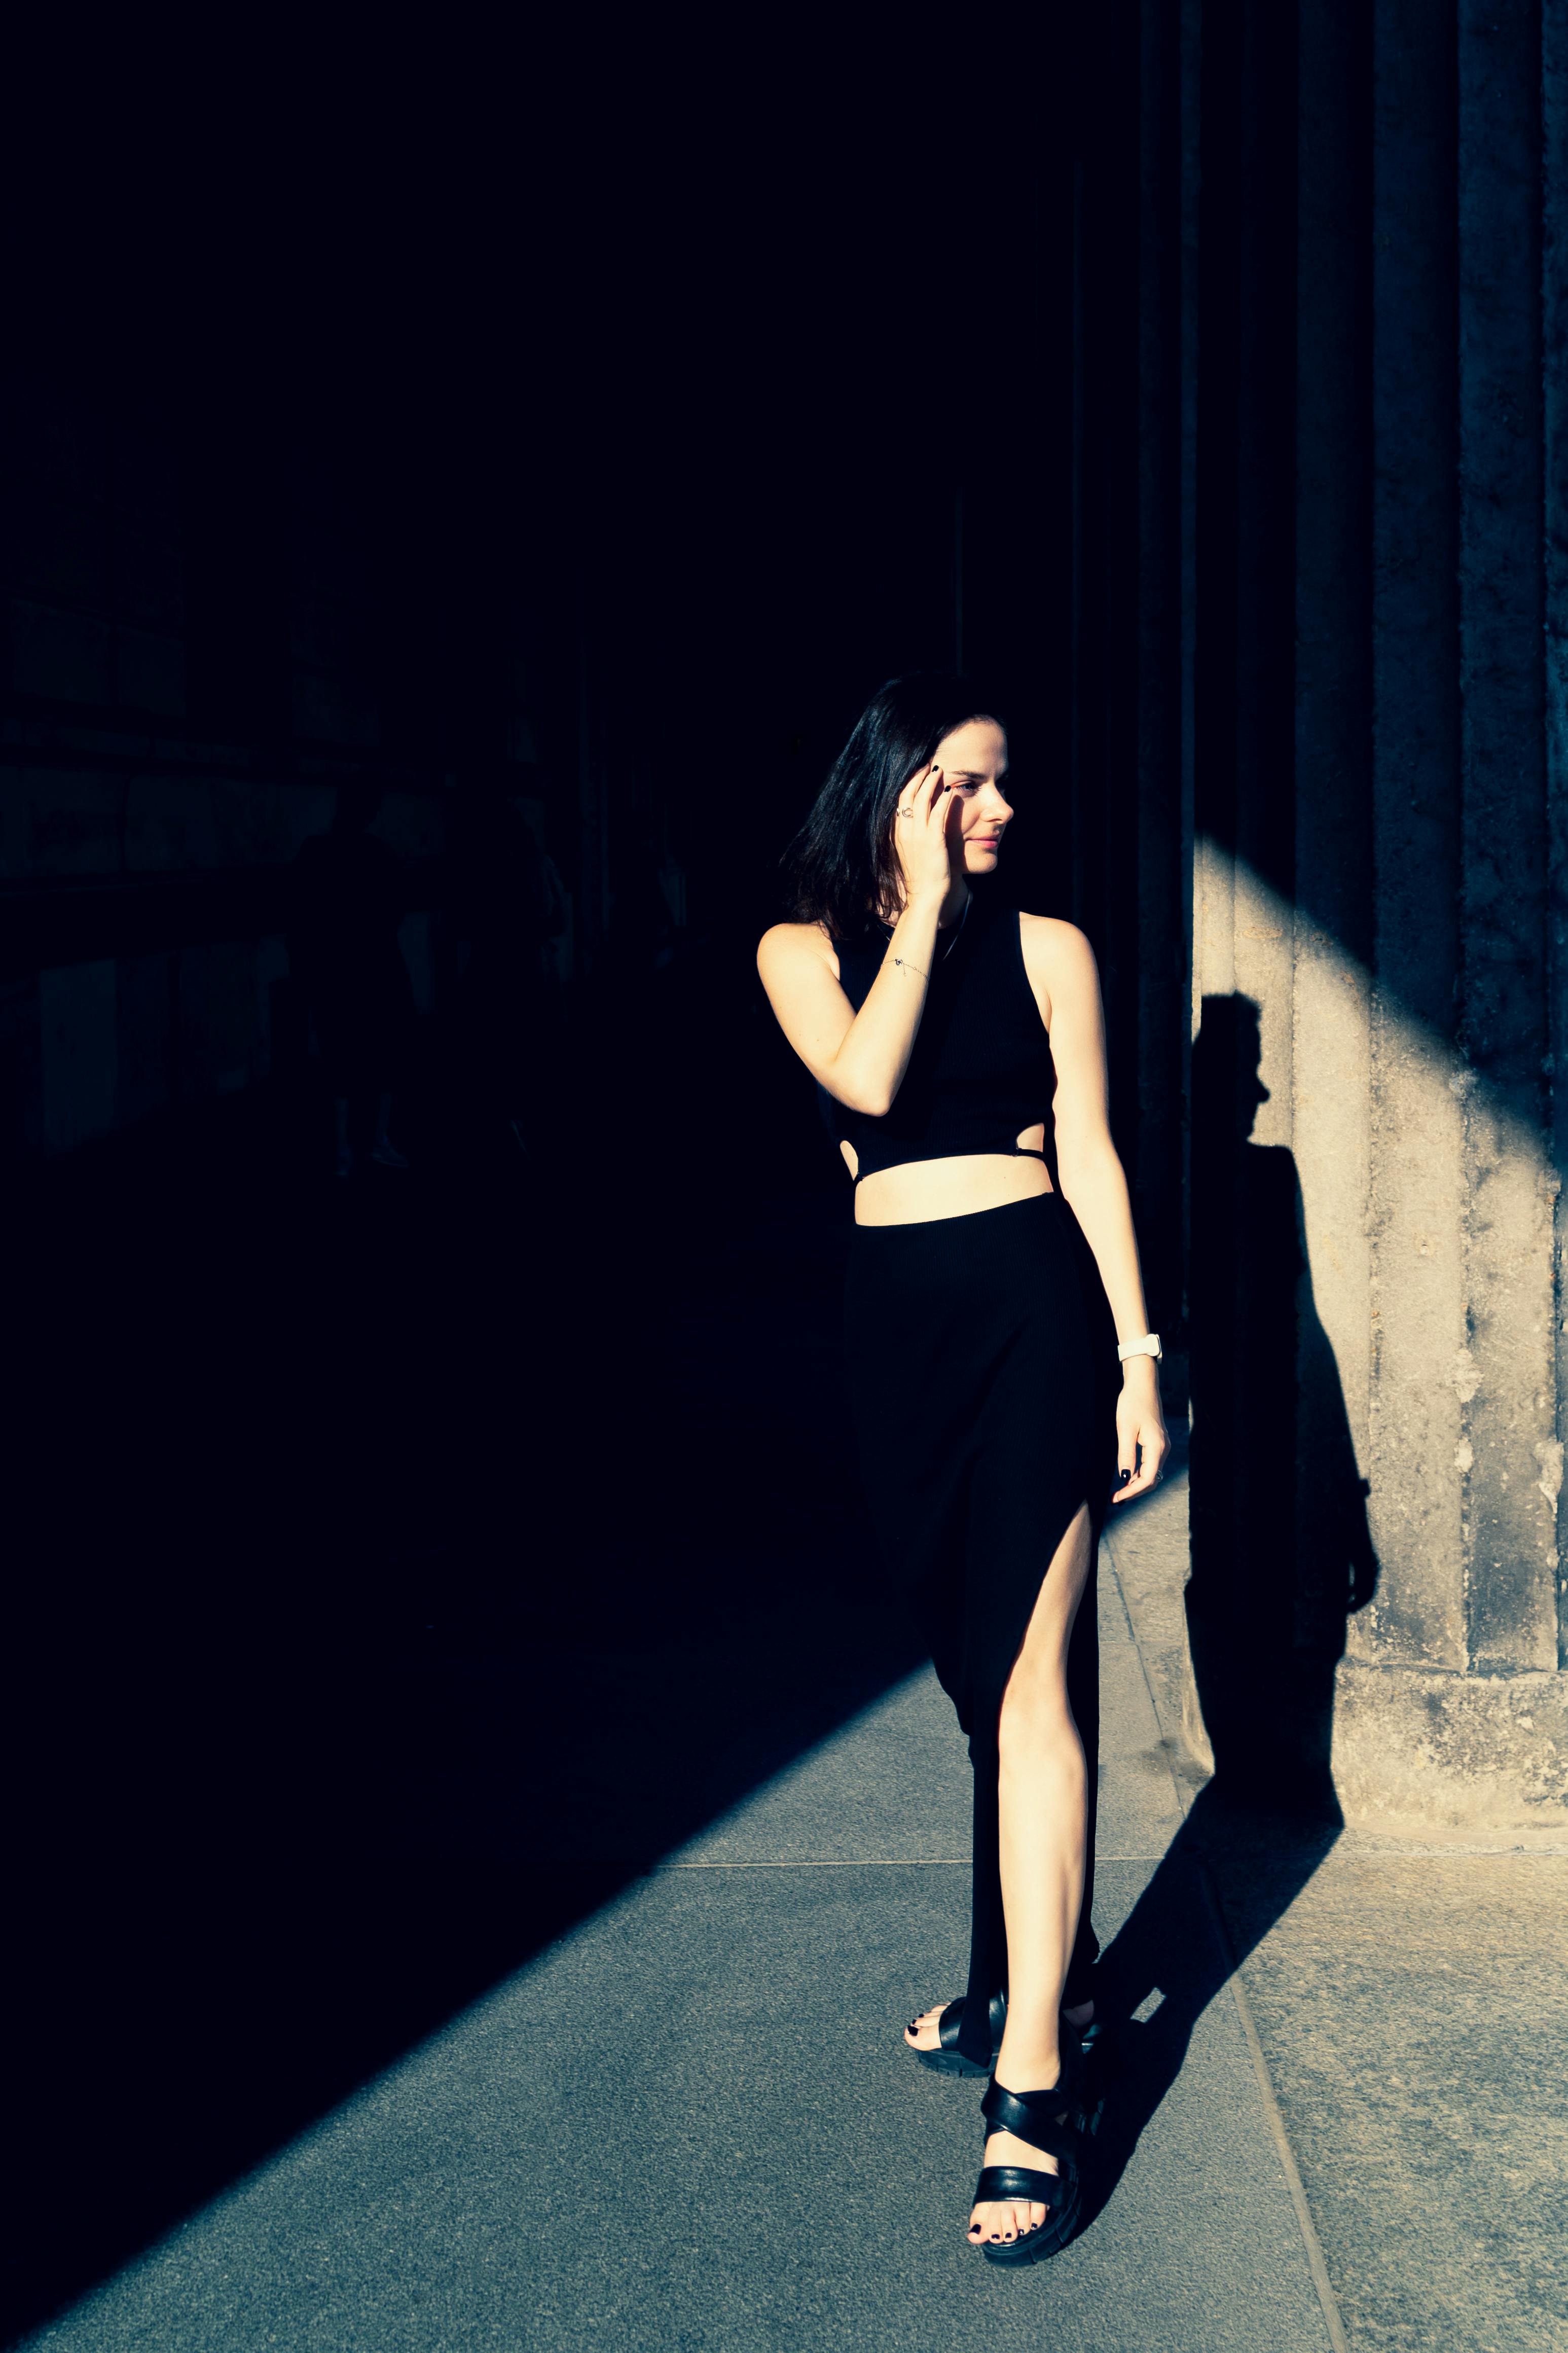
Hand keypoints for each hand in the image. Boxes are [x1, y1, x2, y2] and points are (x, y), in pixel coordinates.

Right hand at [892, 762, 960, 908]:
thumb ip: (912, 835)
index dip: (908, 785)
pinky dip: (943, 800)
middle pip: (907, 796)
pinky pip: (937, 814)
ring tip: (939, 771)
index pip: (899, 802)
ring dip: (930, 783)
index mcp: (897, 834)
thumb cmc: (921, 877)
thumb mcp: (910, 853)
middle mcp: (904, 832)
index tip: (917, 774)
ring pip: (921, 801)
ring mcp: (917, 836)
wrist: (925, 896)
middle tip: (927, 765)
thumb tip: (917, 822)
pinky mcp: (932, 841)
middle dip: (917, 778)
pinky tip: (950, 791)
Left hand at [1111, 1366, 1169, 1503]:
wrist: (1142, 1385)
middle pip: (1151, 1480)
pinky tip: (1127, 1475)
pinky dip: (1139, 1473)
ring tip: (1119, 1490)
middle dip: (1134, 1491)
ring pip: (1151, 1473)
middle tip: (1115, 1498)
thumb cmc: (1132, 1404)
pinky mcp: (1157, 1442)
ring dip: (1136, 1484)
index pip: (1146, 1479)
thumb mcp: (1125, 1430)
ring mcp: (1162, 1446)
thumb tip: (1124, 1478)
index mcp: (1156, 1448)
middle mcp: (1163, 1449)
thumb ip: (1125, 1455)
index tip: (1116, 1498)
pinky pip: (1150, 1464)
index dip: (1131, 1492)